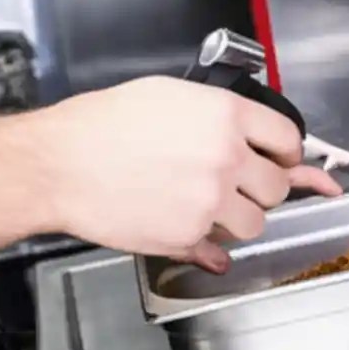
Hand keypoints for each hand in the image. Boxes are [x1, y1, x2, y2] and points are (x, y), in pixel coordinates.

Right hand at [24, 76, 342, 271]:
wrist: (60, 164)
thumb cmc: (102, 126)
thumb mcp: (168, 98)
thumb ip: (219, 119)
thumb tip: (255, 143)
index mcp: (225, 116)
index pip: (287, 139)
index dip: (287, 154)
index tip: (282, 160)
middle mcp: (225, 158)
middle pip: (277, 187)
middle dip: (262, 189)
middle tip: (240, 187)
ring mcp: (210, 201)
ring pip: (256, 224)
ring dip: (240, 220)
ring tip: (211, 209)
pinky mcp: (189, 235)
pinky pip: (220, 251)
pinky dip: (213, 249)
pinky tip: (201, 239)